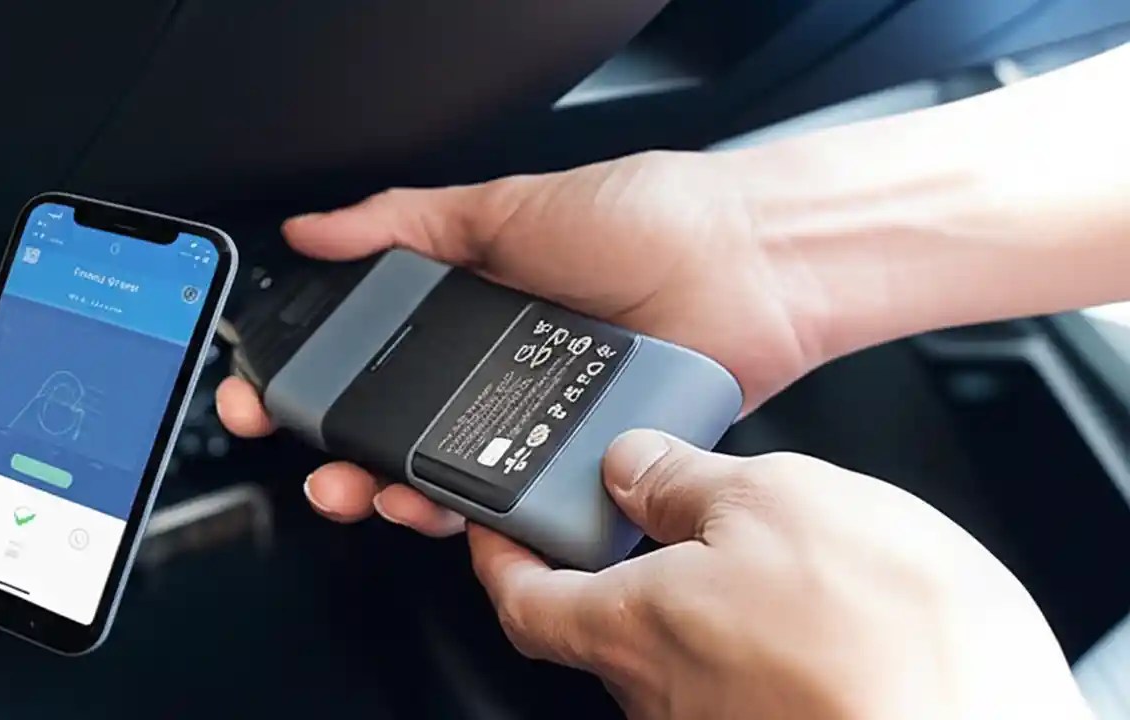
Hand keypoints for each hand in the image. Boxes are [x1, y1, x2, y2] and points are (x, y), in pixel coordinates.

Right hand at [218, 151, 828, 534]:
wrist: (753, 263)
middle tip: (317, 462)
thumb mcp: (510, 208)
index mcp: (473, 315)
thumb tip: (318, 229)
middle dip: (343, 457)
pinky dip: (482, 519)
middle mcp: (500, 376)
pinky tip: (459, 509)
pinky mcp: (586, 468)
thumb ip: (408, 223)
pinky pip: (522, 508)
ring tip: (375, 488)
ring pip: (451, 480)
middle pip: (400, 434)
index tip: (267, 397)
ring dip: (399, 494)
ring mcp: (541, 425)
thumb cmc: (646, 222)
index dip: (314, 385)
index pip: (372, 362)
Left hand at [469, 430, 1089, 719]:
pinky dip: (759, 633)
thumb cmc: (884, 635)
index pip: (520, 597)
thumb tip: (631, 465)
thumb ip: (684, 480)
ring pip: (680, 649)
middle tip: (656, 503)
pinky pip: (743, 674)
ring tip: (766, 547)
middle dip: (623, 559)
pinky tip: (818, 606)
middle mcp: (658, 693)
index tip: (494, 523)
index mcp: (632, 624)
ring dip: (704, 597)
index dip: (498, 554)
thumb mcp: (774, 498)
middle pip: (601, 620)